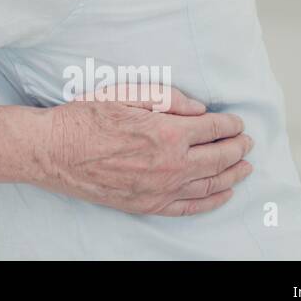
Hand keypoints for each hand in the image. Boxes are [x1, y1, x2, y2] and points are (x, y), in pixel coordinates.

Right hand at [31, 84, 253, 216]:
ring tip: (245, 167)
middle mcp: (171, 165)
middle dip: (237, 149)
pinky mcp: (148, 204)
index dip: (230, 125)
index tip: (237, 123)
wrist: (54, 151)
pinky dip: (212, 201)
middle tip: (247, 143)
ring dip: (233, 175)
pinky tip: (224, 193)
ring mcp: (161, 189)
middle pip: (219, 158)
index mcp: (168, 133)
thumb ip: (167, 98)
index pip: (213, 129)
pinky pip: (190, 207)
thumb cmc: (85, 118)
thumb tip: (199, 109)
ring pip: (211, 184)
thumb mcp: (125, 93)